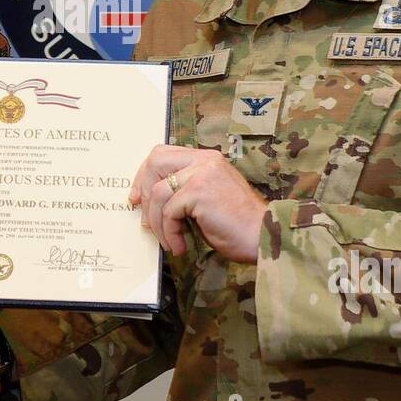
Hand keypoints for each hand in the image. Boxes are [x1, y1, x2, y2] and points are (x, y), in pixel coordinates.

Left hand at [129, 144, 267, 263]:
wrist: (263, 237)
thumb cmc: (237, 225)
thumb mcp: (206, 200)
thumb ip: (183, 192)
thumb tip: (149, 204)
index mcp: (207, 159)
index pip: (163, 154)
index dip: (144, 176)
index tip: (137, 199)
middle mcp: (204, 160)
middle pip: (155, 162)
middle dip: (143, 192)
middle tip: (144, 220)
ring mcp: (202, 173)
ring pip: (159, 192)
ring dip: (157, 222)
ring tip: (168, 241)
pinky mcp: (199, 192)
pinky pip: (169, 211)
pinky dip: (169, 232)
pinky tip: (179, 245)